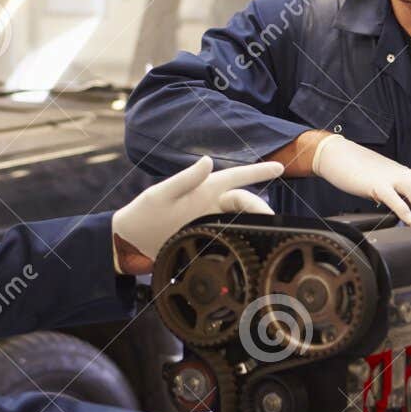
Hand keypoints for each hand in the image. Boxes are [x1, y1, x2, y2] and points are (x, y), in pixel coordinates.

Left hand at [112, 155, 282, 274]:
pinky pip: (232, 241)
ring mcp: (213, 225)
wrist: (130, 241)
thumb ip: (184, 179)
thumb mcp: (160, 194)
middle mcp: (214, 206)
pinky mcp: (209, 242)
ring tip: (268, 234)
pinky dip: (244, 243)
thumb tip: (208, 160)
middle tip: (269, 220)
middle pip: (246, 203)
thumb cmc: (143, 212)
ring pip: (243, 222)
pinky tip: (253, 251)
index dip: (259, 171)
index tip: (280, 167)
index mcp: (205, 189)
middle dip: (260, 208)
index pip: (237, 177)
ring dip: (256, 226)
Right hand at [312, 134, 410, 223]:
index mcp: (410, 175)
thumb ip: (405, 197)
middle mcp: (405, 174)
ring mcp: (391, 178)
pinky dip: (402, 209)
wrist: (339, 157)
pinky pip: (392, 197)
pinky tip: (408, 221)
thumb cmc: (366, 174)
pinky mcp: (375, 184)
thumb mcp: (390, 185)